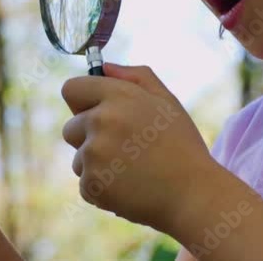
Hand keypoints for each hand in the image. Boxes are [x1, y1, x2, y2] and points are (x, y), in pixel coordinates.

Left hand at [60, 63, 215, 233]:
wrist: (193, 194)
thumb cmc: (182, 145)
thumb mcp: (166, 101)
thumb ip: (136, 76)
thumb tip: (104, 68)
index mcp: (118, 96)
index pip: (72, 89)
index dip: (82, 101)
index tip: (95, 112)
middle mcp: (101, 121)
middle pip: (70, 128)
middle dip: (88, 137)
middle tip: (123, 147)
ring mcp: (94, 155)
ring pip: (79, 159)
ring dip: (97, 164)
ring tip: (132, 169)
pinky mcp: (92, 184)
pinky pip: (85, 183)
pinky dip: (102, 187)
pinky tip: (129, 186)